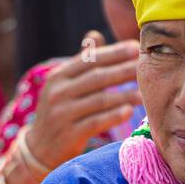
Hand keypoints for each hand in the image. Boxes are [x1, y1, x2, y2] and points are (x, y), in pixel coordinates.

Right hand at [13, 30, 140, 179]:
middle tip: (144, 66)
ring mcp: (62, 114)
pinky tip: (129, 112)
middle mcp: (58, 92)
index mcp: (59, 76)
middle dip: (123, 70)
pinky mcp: (69, 134)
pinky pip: (96, 122)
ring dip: (124, 95)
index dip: (113, 53)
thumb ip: (81, 63)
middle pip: (97, 77)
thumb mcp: (64, 86)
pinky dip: (114, 116)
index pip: (89, 60)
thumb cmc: (60, 111)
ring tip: (144, 93)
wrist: (39, 148)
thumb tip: (95, 36)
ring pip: (100, 100)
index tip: (135, 48)